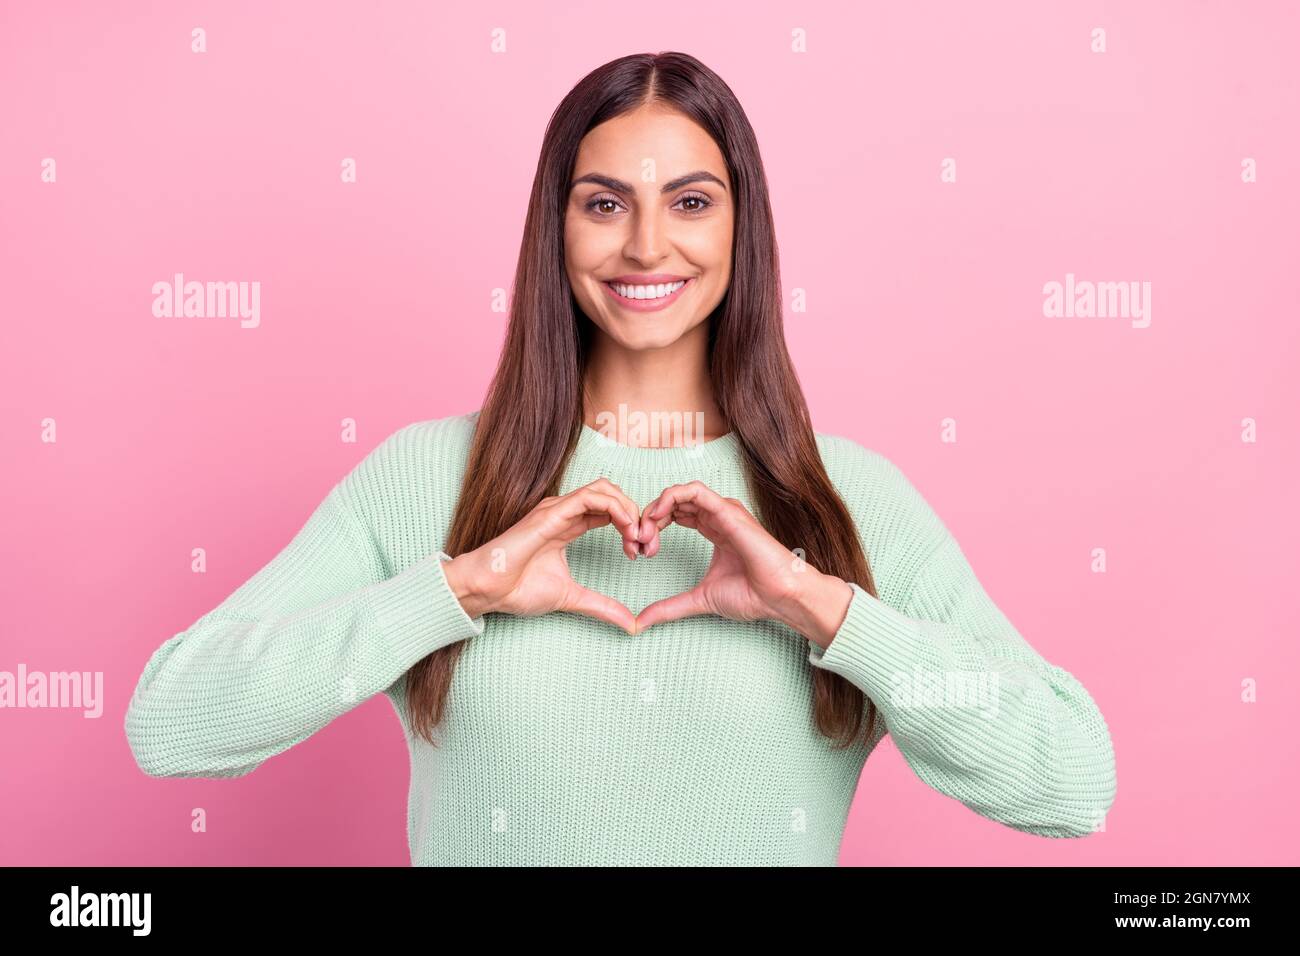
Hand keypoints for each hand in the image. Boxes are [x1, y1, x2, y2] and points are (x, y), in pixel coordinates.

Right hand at [442, 478, 645, 633]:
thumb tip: (631, 624)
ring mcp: (557, 509)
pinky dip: (615, 507)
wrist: (487, 591)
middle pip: (612, 494)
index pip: (610, 510)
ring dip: (629, 509)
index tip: (641, 552)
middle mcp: (564, 511)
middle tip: (645, 544)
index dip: (632, 525)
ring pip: (605, 489)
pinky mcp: (552, 512)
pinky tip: (626, 528)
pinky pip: (591, 496)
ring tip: (637, 536)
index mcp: (569, 525)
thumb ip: (601, 607)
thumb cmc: (517, 589)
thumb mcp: (572, 598)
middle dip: (636, 515)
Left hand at [634, 480, 853, 645]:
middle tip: (637, 543)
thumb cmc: (752, 595)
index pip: (675, 514)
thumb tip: (640, 622)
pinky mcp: (727, 510)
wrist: (779, 596)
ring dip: (655, 508)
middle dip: (649, 519)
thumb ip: (669, 607)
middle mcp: (718, 516)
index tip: (640, 551)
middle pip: (673, 502)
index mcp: (714, 529)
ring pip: (680, 492)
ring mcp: (723, 511)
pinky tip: (656, 517)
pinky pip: (694, 491)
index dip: (652, 527)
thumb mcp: (699, 599)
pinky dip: (670, 498)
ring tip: (645, 531)